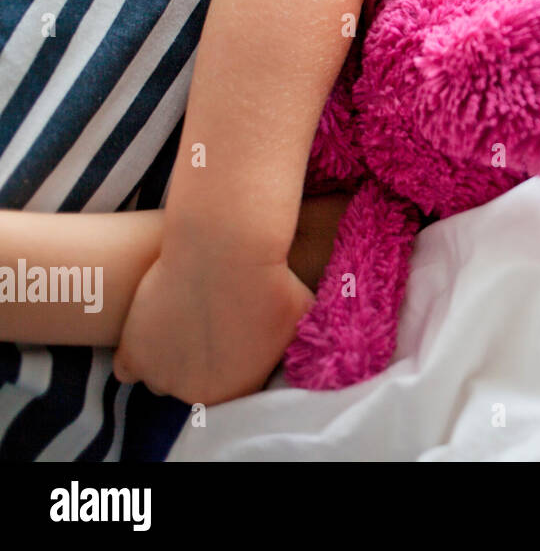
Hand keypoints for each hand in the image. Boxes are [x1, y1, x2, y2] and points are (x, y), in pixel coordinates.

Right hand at [112, 248, 313, 404]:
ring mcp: (162, 376)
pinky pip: (129, 369)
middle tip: (210, 327)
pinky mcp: (133, 354)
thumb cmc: (272, 279)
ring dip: (171, 358)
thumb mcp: (302, 315)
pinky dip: (138, 353)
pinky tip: (153, 330)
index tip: (235, 339)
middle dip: (205, 363)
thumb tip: (309, 345)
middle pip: (198, 386)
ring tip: (183, 324)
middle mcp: (199, 393)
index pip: (235, 389)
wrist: (225, 248)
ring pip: (164, 378)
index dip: (236, 365)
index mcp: (241, 389)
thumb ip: (298, 341)